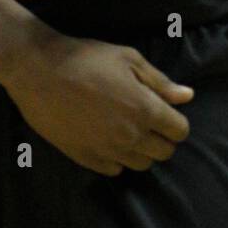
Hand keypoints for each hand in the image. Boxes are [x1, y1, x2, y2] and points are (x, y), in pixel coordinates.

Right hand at [0, 24, 192, 174]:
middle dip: (161, 137)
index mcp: (145, 110)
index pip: (179, 132)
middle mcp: (131, 136)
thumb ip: (160, 81)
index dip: (175, 121)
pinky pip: (114, 169)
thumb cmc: (86, 58)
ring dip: (140, 149)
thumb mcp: (128, 58)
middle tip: (145, 118)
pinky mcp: (86, 158)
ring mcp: (108, 150)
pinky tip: (106, 137)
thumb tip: (187, 96)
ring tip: (125, 128)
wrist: (39, 70)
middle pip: (163, 152)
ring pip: (140, 164)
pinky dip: (116, 157)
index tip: (163, 111)